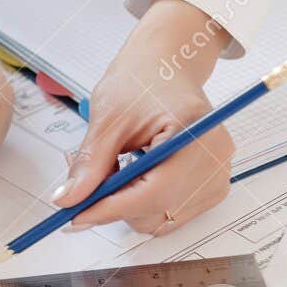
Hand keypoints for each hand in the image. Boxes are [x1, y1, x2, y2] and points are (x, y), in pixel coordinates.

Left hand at [54, 0, 234, 234]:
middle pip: (155, 211)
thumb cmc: (142, 81)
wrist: (168, 67)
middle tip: (87, 180)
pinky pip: (170, 214)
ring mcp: (217, 176)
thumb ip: (91, 163)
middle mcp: (215, 161)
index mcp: (194, 135)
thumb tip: (69, 200)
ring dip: (128, 206)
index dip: (110, 208)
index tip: (75, 215)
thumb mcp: (108, 118)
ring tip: (113, 170)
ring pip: (160, 219)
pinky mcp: (211, 187)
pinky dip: (144, 205)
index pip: (152, 192)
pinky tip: (134, 177)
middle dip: (114, 204)